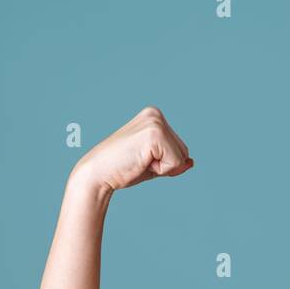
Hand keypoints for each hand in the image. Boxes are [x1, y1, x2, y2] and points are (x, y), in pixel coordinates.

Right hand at [70, 106, 193, 193]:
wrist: (98, 173)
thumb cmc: (123, 169)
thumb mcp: (154, 164)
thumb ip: (174, 161)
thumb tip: (191, 162)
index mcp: (154, 116)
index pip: (181, 148)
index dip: (165, 163)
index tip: (142, 159)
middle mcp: (155, 114)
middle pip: (184, 151)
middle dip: (166, 165)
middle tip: (139, 161)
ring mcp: (155, 122)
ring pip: (181, 157)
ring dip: (163, 167)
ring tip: (139, 161)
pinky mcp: (154, 134)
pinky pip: (175, 162)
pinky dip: (160, 170)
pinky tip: (140, 162)